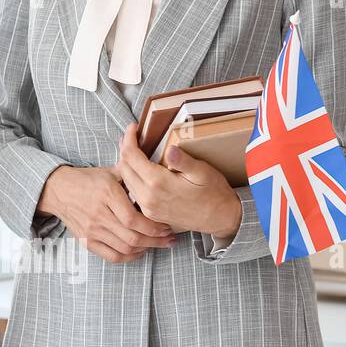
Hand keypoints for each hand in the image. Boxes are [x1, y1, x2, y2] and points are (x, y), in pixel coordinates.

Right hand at [39, 162, 175, 262]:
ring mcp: (91, 230)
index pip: (134, 219)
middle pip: (132, 236)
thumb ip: (131, 172)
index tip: (166, 226)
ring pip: (125, 248)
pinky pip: (112, 256)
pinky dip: (129, 257)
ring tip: (157, 244)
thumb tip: (155, 168)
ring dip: (145, 249)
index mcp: (107, 194)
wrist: (58, 190)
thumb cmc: (87, 180)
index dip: (153, 227)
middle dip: (155, 241)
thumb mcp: (109, 172)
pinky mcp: (86, 241)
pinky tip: (139, 251)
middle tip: (169, 239)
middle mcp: (98, 214)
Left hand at [114, 123, 241, 238]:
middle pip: (123, 167)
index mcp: (158, 183)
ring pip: (125, 180)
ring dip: (126, 164)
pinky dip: (132, 178)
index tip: (133, 127)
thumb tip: (170, 149)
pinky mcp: (150, 214)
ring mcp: (147, 208)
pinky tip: (139, 171)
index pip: (131, 156)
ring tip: (134, 151)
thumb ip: (183, 161)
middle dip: (125, 149)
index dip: (129, 138)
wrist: (222, 219)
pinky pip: (132, 192)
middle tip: (131, 137)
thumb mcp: (202, 172)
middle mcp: (147, 197)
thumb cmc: (214, 193)